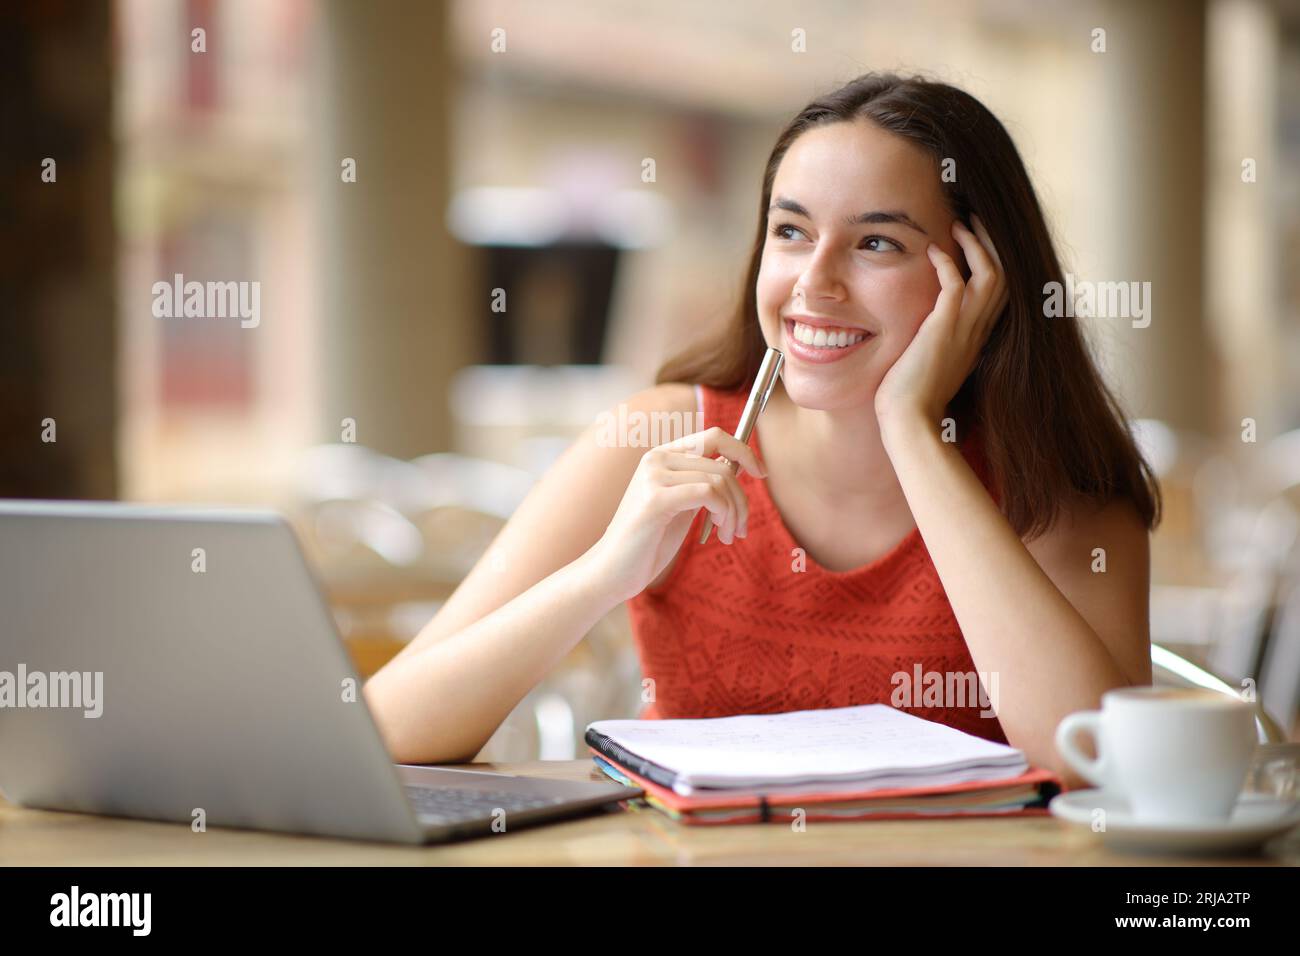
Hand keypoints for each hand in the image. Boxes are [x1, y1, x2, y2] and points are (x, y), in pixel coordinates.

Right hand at [587, 426, 765, 602]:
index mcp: (663, 456)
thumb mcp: (682, 505)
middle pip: (723, 463)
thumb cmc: (649, 541)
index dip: (743, 450)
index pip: (714, 435)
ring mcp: (654, 476)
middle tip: (741, 528)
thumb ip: (703, 483)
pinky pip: (709, 493)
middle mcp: (657, 458)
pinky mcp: (655, 498)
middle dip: (742, 498)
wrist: (614, 570)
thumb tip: (740, 467)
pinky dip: (724, 513)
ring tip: (730, 535)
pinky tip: (719, 533)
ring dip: (735, 512)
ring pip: (720, 480)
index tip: (761, 473)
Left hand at [874, 215, 1007, 436]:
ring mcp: (964, 330)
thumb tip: (923, 331)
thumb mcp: (931, 362)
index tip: (974, 243)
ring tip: (959, 224)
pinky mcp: (944, 329)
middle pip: (1005, 276)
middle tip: (973, 220)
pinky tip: (932, 251)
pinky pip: (956, 286)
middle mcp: (978, 331)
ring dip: (976, 246)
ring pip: (991, 275)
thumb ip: (936, 342)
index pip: (998, 293)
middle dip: (992, 244)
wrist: (909, 420)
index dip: (991, 263)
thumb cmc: (911, 398)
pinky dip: (947, 264)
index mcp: (977, 338)